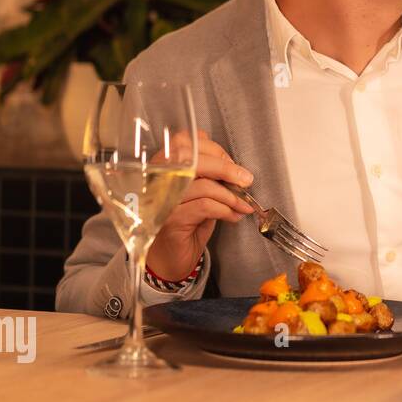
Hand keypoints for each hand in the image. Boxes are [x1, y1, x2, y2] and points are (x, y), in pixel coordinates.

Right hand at [145, 129, 254, 281]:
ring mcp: (160, 200)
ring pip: (202, 184)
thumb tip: (236, 168)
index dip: (214, 150)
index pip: (185, 142)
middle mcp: (155, 180)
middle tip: (246, 180)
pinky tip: (233, 216)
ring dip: (231, 195)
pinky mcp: (169, 220)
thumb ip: (211, 175)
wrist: (171, 259)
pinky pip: (204, 206)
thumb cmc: (187, 223)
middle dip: (226, 168)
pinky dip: (225, 210)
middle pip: (192, 159)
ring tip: (243, 205)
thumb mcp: (201, 193)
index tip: (232, 165)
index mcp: (162, 167)